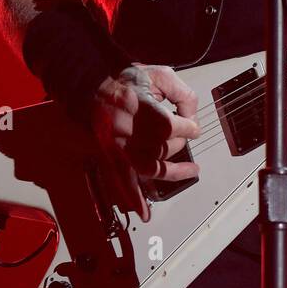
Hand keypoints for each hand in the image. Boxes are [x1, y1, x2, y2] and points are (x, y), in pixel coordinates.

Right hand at [90, 63, 199, 221]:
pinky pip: (123, 181)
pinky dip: (135, 198)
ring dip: (172, 172)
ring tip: (192, 171)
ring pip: (148, 166)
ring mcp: (116, 144)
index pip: (166, 125)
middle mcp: (123, 127)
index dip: (186, 128)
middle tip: (186, 134)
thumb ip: (181, 92)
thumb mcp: (158, 74)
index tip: (194, 127)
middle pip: (160, 146)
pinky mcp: (110, 154)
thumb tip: (192, 116)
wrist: (93, 85)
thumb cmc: (126, 79)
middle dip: (179, 141)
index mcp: (134, 104)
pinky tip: (145, 213)